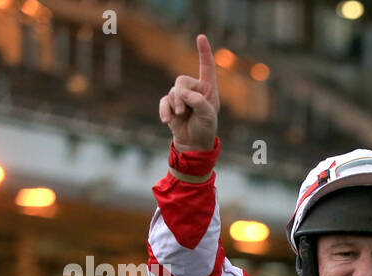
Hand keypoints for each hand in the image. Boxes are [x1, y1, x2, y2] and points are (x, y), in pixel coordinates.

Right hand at [159, 34, 219, 152]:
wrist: (194, 142)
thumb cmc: (206, 127)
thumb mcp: (207, 115)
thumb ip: (198, 102)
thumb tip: (183, 94)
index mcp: (208, 88)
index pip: (206, 67)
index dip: (204, 52)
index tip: (201, 37)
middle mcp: (194, 89)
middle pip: (181, 80)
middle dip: (181, 95)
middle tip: (186, 111)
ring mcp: (181, 96)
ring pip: (172, 92)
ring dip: (176, 106)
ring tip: (183, 117)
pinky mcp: (171, 104)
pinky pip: (164, 102)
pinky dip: (165, 111)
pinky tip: (167, 121)